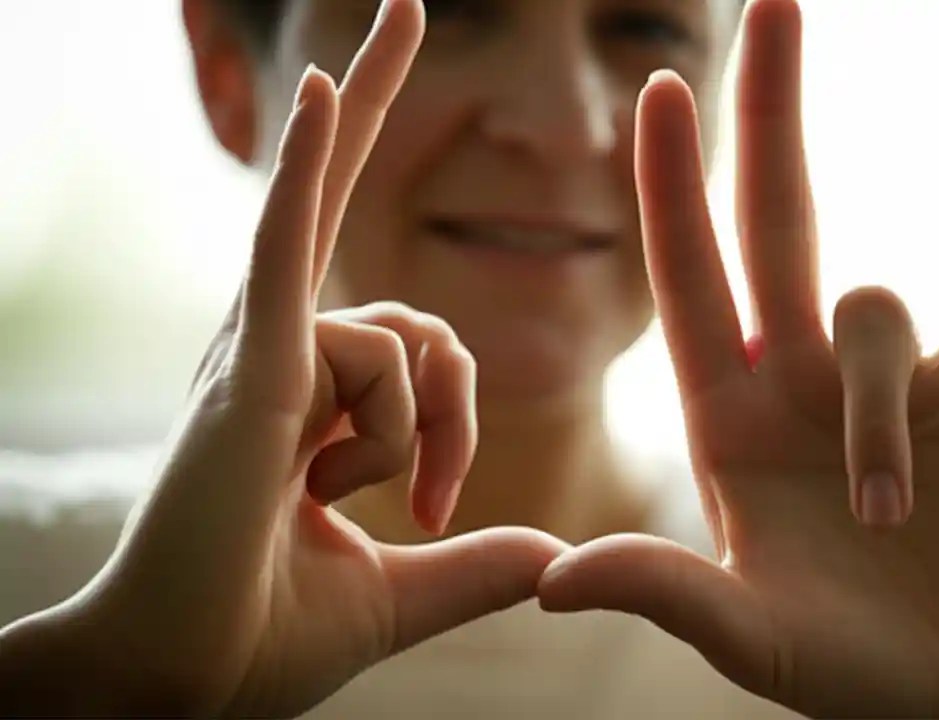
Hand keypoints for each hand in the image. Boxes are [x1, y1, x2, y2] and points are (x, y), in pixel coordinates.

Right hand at [0, 1, 563, 715]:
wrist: (176, 688)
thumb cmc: (260, 639)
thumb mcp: (397, 592)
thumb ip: (474, 565)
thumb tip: (556, 557)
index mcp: (312, 395)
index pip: (419, 337)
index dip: (456, 425)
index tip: (439, 511)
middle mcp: (282, 353)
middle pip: (355, 208)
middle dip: (382, 95)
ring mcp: (261, 352)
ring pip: (405, 339)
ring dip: (405, 439)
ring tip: (333, 500)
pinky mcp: (248, 368)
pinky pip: (289, 244)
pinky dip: (307, 166)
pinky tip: (326, 83)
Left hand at [538, 0, 938, 716]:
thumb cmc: (843, 674)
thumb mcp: (747, 637)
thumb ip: (664, 593)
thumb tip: (552, 579)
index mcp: (724, 420)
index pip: (688, 280)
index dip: (673, 189)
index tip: (662, 92)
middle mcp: (797, 379)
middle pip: (776, 222)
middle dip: (767, 121)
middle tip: (767, 4)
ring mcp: (893, 376)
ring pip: (877, 314)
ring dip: (882, 413)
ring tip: (896, 515)